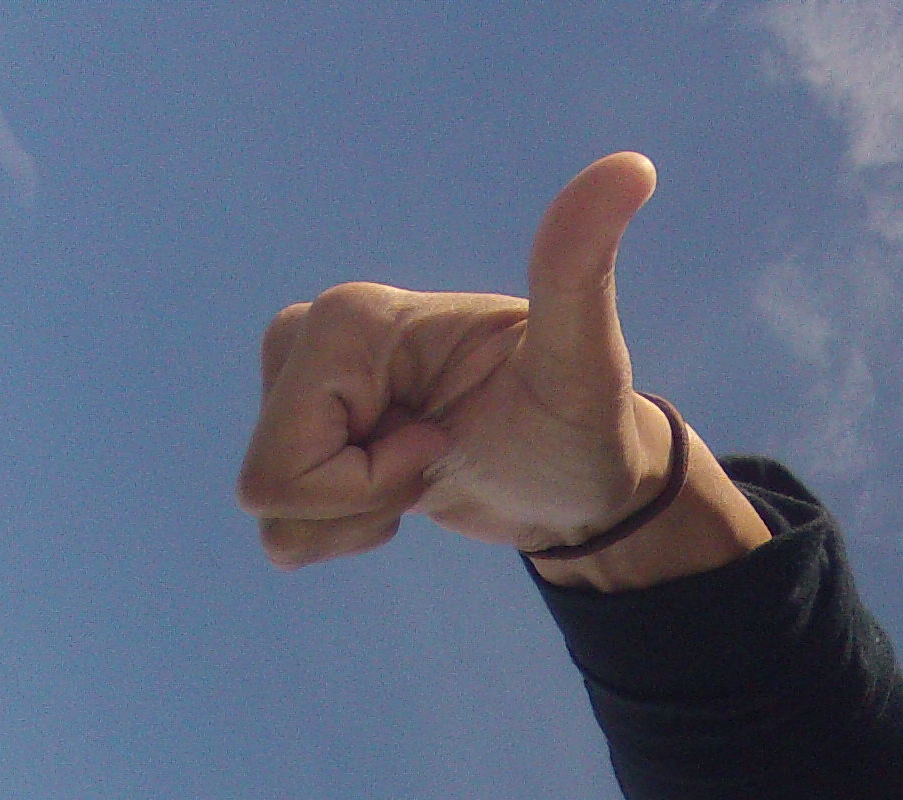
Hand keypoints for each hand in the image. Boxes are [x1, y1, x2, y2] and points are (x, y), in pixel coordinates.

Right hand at [239, 153, 672, 566]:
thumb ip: (579, 266)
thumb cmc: (579, 422)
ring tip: (421, 471)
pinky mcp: (307, 432)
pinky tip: (399, 488)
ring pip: (270, 504)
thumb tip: (634, 167)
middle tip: (435, 456)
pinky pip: (281, 521)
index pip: (285, 462)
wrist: (578, 477)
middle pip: (268, 484)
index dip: (367, 483)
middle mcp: (305, 341)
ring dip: (351, 519)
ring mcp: (298, 388)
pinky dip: (340, 528)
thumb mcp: (582, 359)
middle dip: (358, 502)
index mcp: (348, 319)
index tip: (440, 441)